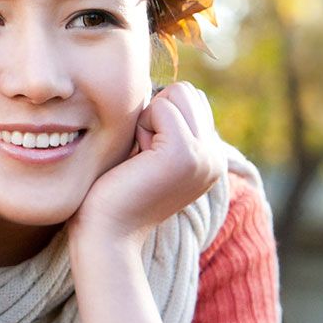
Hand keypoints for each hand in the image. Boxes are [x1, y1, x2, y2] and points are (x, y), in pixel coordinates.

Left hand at [71, 82, 226, 244]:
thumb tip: (160, 87)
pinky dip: (141, 128)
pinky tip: (137, 161)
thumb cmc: (113, 194)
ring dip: (148, 120)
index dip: (157, 118)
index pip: (190, 100)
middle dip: (154, 114)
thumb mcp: (147, 154)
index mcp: (210, 158)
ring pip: (177, 94)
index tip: (144, 157)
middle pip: (186, 91)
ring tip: (140, 158)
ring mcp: (206, 156)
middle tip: (140, 156)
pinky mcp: (186, 153)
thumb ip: (163, 127)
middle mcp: (216, 158)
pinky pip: (161, 107)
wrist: (106, 234)